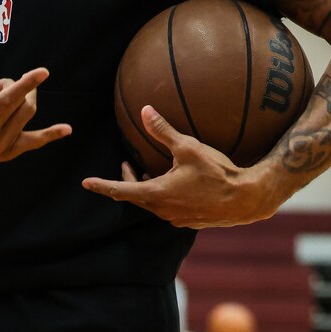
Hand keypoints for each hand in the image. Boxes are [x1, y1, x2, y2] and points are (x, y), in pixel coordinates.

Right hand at [0, 30, 70, 179]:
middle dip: (18, 86)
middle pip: (20, 104)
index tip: (42, 72)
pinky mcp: (7, 154)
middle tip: (3, 82)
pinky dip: (50, 135)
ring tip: (10, 97)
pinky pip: (33, 142)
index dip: (26, 84)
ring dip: (25, 99)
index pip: (7, 99)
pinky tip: (66, 129)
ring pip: (27, 116)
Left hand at [83, 108, 272, 228]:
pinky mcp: (187, 220)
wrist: (245, 199)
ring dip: (144, 187)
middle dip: (125, 182)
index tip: (86, 183)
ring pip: (151, 203)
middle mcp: (162, 210)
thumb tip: (145, 111)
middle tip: (124, 165)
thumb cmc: (217, 173)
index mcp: (156, 194)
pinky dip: (160, 194)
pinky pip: (166, 207)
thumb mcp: (188, 147)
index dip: (101, 185)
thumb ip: (163, 131)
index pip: (120, 190)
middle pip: (134, 196)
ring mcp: (175, 218)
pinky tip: (171, 182)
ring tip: (144, 172)